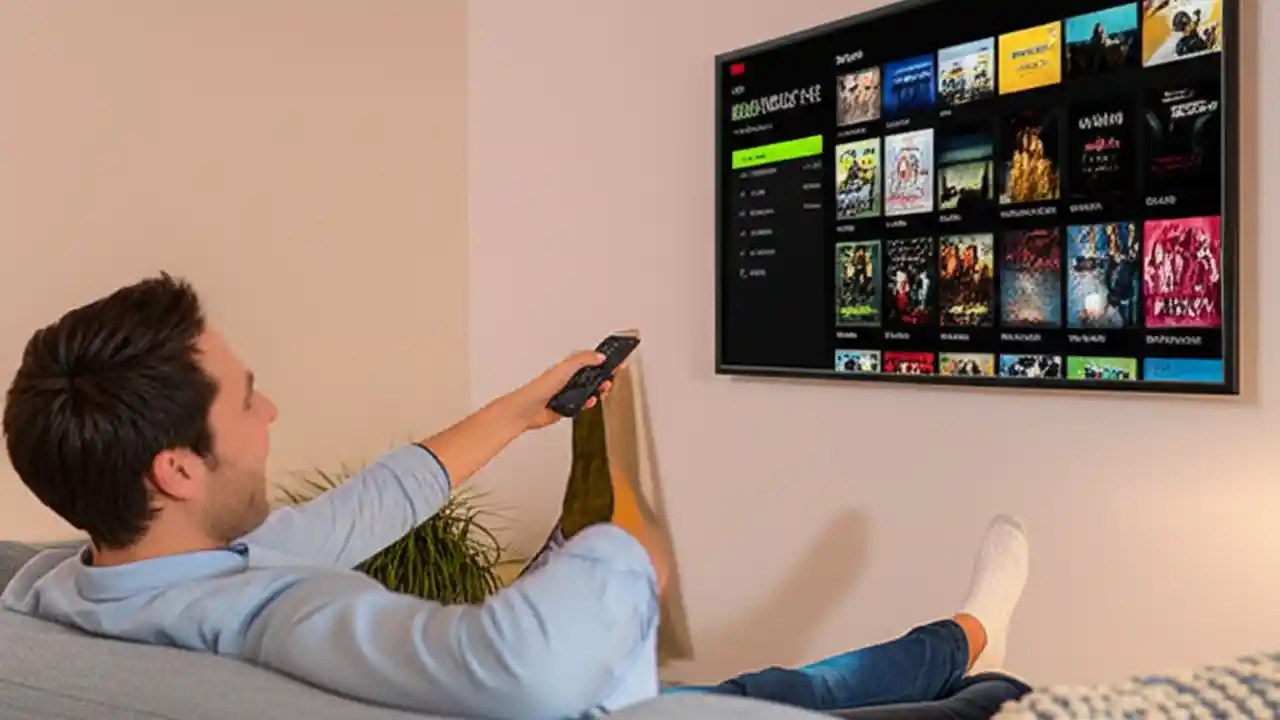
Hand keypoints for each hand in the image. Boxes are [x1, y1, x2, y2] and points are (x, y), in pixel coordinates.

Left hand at [506, 350, 622, 430]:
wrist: (527, 410)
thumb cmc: (539, 388)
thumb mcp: (565, 368)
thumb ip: (583, 360)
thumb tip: (599, 356)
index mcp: (568, 367)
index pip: (590, 360)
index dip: (603, 359)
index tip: (617, 357)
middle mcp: (568, 379)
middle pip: (592, 376)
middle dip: (604, 375)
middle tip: (613, 375)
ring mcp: (568, 394)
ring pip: (589, 390)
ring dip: (597, 390)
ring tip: (603, 388)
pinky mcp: (567, 407)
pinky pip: (582, 404)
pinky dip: (588, 403)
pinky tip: (589, 401)